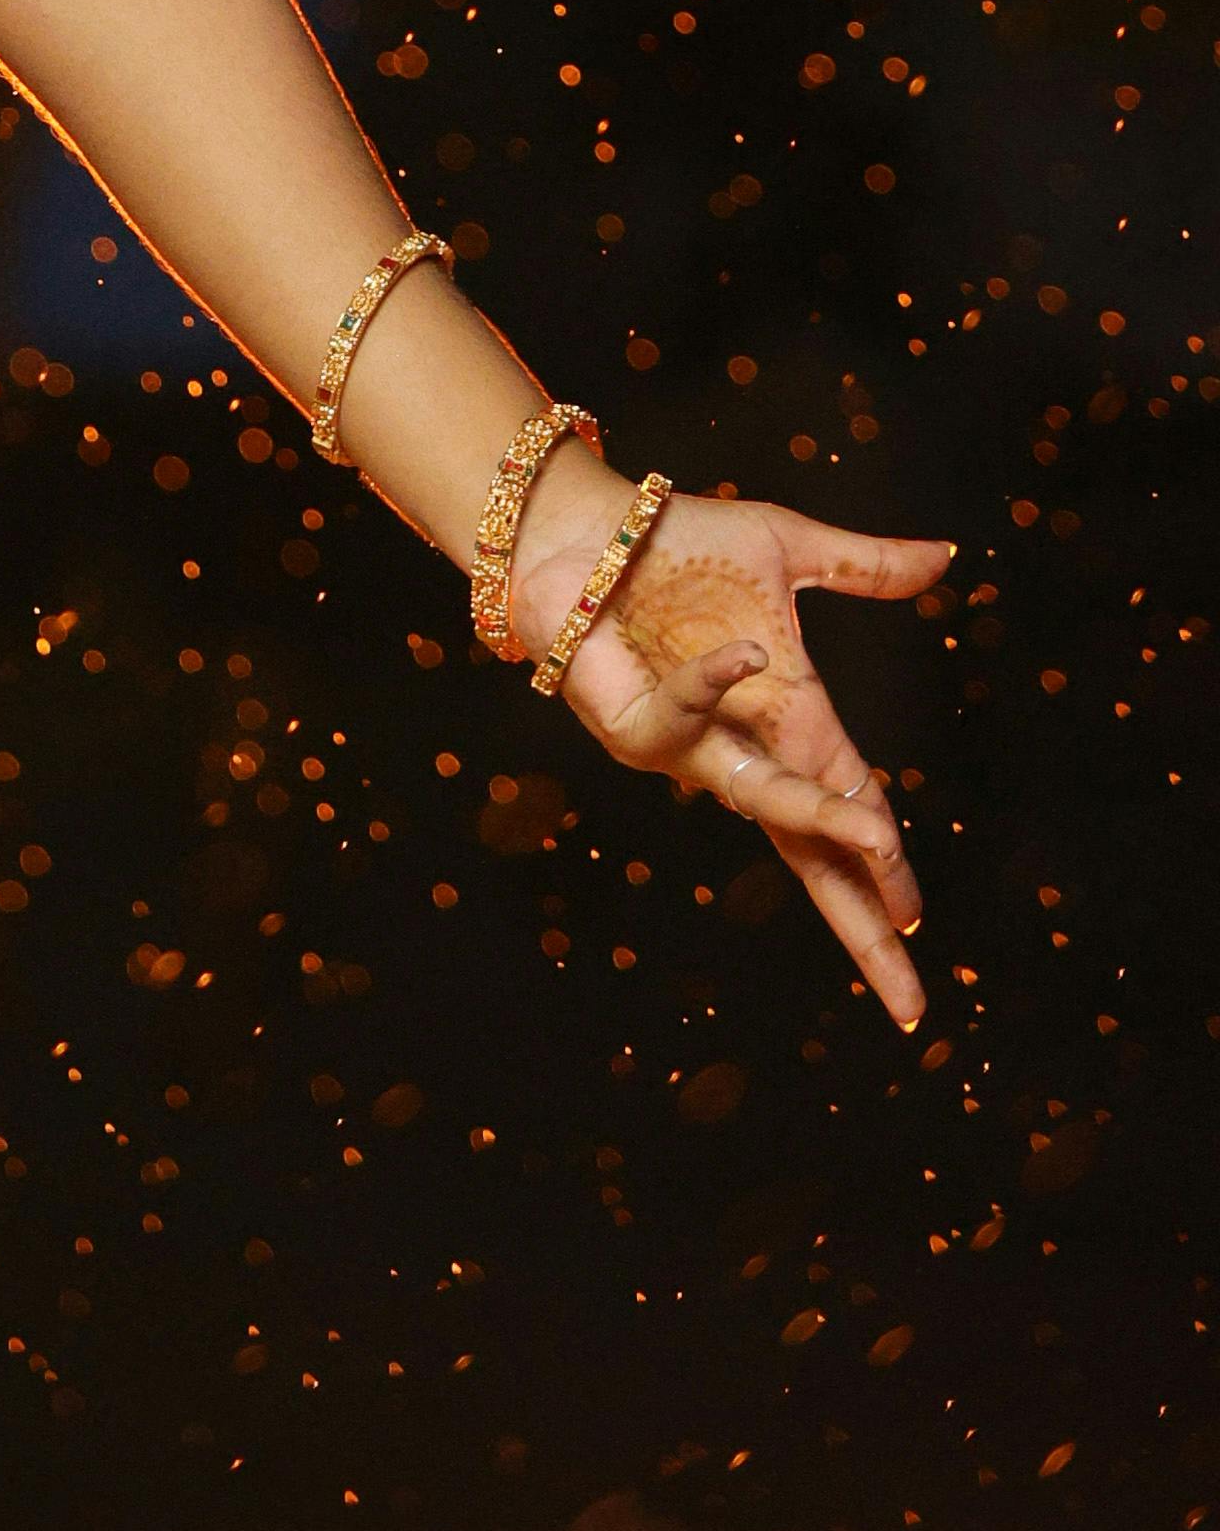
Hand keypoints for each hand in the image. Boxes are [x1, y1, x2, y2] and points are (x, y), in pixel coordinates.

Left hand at [518, 484, 949, 1031]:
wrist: (585, 529)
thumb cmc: (677, 545)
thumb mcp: (788, 549)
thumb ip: (866, 566)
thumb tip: (946, 557)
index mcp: (788, 724)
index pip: (851, 808)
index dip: (881, 870)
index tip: (916, 922)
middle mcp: (744, 751)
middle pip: (815, 856)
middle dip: (862, 925)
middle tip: (910, 1001)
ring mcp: (689, 748)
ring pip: (766, 800)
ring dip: (821, 823)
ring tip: (881, 842)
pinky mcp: (634, 728)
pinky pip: (682, 717)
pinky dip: (712, 685)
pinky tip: (748, 655)